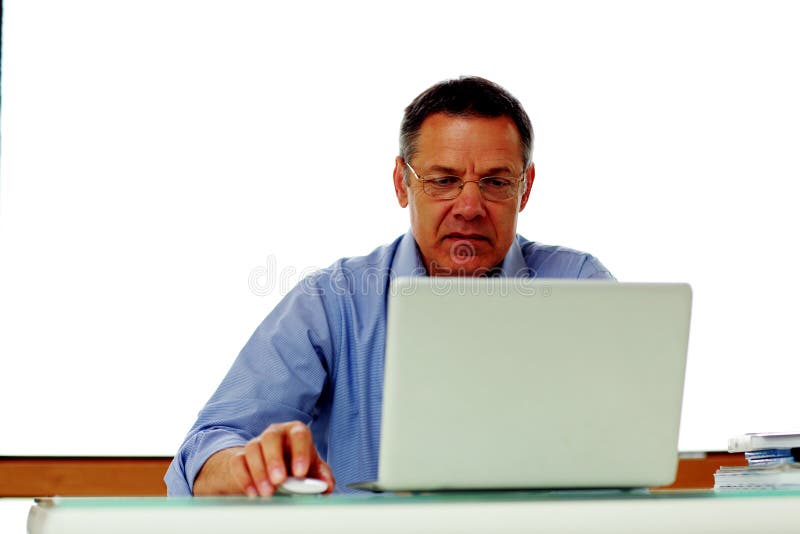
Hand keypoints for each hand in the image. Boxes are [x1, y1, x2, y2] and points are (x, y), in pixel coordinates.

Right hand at [192, 421, 334, 496]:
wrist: (274, 468)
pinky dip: (245, 478)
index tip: (300, 473)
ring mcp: (257, 443)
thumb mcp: (312, 469)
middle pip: (271, 437)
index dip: (300, 453)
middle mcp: (275, 433)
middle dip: (274, 459)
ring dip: (259, 471)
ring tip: (267, 492)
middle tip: (279, 480)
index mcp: (296, 432)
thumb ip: (322, 475)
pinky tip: (253, 492)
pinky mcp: (241, 456)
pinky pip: (238, 462)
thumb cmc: (297, 465)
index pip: (299, 435)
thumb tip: (327, 485)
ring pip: (253, 449)